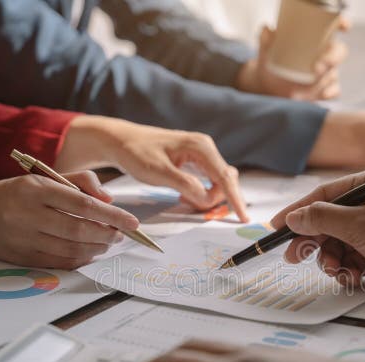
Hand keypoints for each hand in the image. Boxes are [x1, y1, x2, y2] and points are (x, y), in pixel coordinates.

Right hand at [0, 170, 138, 268]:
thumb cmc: (14, 194)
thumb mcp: (42, 178)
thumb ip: (79, 183)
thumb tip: (108, 200)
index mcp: (34, 189)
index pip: (82, 203)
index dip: (111, 215)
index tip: (132, 221)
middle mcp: (27, 214)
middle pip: (78, 229)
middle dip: (107, 234)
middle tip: (121, 234)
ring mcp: (22, 238)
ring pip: (70, 248)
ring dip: (97, 248)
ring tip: (108, 242)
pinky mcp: (21, 258)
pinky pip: (59, 262)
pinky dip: (81, 259)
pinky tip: (91, 252)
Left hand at [57, 116, 247, 221]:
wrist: (121, 141)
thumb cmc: (136, 152)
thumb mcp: (158, 172)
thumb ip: (185, 184)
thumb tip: (206, 198)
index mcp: (201, 147)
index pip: (225, 177)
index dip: (236, 199)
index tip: (243, 218)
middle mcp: (205, 148)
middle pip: (225, 181)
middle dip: (214, 199)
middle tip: (189, 205)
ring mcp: (202, 155)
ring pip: (217, 183)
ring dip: (205, 197)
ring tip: (181, 198)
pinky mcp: (196, 161)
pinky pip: (208, 182)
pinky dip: (200, 193)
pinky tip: (183, 195)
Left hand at [236, 18, 349, 100]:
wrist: (269, 85)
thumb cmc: (271, 62)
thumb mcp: (267, 51)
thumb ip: (266, 40)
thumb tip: (266, 29)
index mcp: (316, 38)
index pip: (335, 27)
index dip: (343, 24)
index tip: (343, 28)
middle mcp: (326, 54)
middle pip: (340, 52)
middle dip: (332, 59)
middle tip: (316, 68)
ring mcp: (328, 73)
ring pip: (333, 75)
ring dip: (319, 83)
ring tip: (297, 91)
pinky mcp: (326, 89)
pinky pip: (334, 92)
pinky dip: (326, 94)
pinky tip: (315, 96)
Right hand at [269, 165, 364, 295]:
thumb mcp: (360, 224)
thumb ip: (322, 219)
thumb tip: (293, 217)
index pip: (323, 195)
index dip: (297, 212)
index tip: (275, 228)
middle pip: (329, 222)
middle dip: (314, 242)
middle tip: (295, 258)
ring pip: (340, 244)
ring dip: (333, 260)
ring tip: (337, 271)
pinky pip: (355, 259)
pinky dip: (350, 270)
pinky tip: (355, 278)